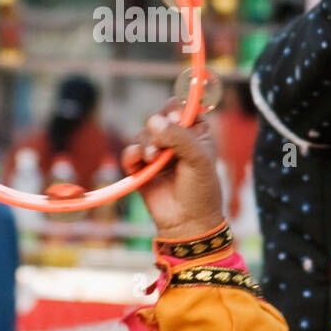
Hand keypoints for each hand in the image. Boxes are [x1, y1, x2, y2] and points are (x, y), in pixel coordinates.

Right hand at [121, 100, 223, 239]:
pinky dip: (131, 154)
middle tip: (163, 141)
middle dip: (158, 127)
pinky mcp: (141, 166)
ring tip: (153, 158)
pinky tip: (139, 162)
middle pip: (159, 117)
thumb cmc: (201, 191)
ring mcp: (158, 152)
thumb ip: (180, 138)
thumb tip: (155, 121)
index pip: (184, 108)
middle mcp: (176, 139)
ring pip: (143, 133)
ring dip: (146, 143)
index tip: (176, 117)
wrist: (187, 222)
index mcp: (197, 133)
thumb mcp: (199, 161)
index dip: (177, 109)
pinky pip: (130, 151)